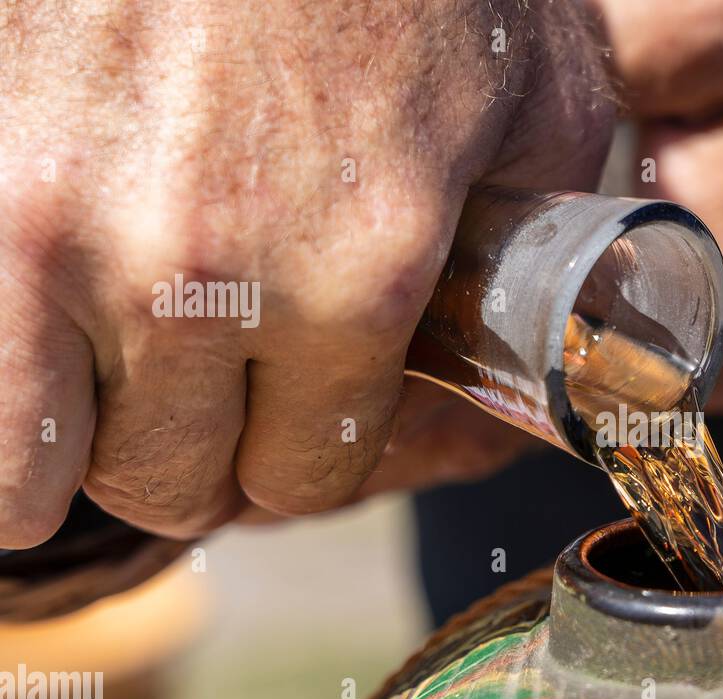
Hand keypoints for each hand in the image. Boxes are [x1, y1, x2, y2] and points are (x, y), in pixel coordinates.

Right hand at [0, 0, 613, 546]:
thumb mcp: (533, 81)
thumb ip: (545, 219)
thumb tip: (555, 309)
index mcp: (363, 263)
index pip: (315, 472)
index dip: (308, 453)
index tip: (297, 413)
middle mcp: (210, 273)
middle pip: (191, 481)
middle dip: (211, 453)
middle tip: (214, 386)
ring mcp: (64, 234)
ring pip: (70, 466)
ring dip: (103, 439)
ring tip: (126, 370)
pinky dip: (12, 432)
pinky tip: (44, 375)